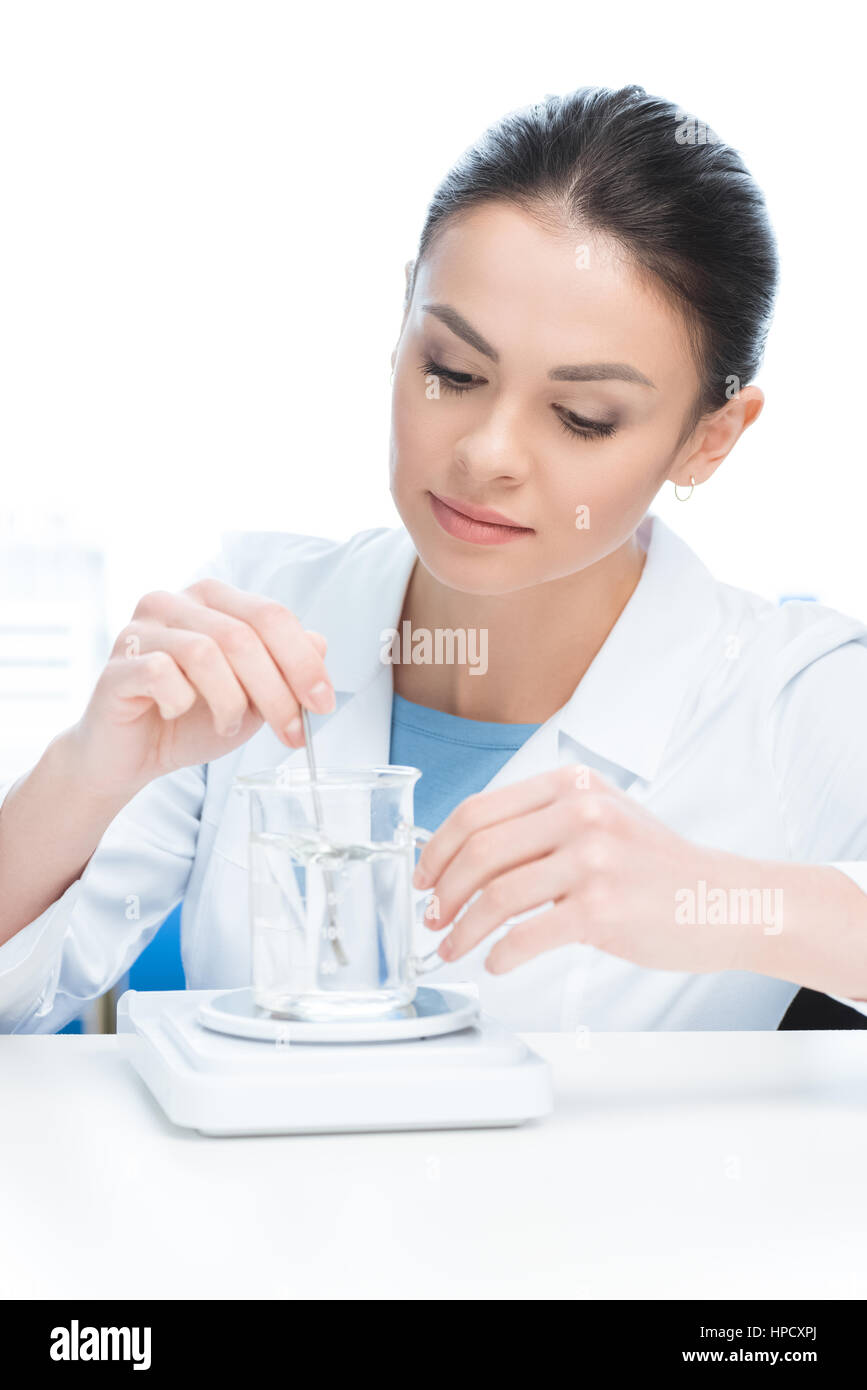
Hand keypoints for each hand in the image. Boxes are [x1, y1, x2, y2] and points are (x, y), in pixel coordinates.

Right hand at [67, 578, 335, 799]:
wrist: (131, 756)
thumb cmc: (191, 720)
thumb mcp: (252, 697)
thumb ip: (284, 668)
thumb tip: (320, 643)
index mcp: (213, 599)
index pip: (270, 615)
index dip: (303, 661)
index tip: (322, 704)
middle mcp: (175, 602)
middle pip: (242, 635)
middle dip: (276, 690)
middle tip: (290, 732)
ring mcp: (141, 629)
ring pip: (205, 652)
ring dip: (230, 701)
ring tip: (229, 725)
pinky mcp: (117, 664)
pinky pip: (161, 673)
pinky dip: (182, 702)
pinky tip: (179, 713)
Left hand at [412, 764, 755, 975]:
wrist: (725, 900)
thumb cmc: (659, 867)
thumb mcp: (603, 817)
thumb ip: (544, 823)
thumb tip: (469, 857)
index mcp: (572, 785)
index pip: (478, 810)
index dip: (438, 848)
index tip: (425, 876)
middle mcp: (580, 813)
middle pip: (479, 850)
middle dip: (443, 891)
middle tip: (432, 918)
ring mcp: (593, 859)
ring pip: (496, 894)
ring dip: (463, 928)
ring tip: (454, 947)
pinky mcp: (603, 908)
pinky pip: (527, 935)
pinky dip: (500, 954)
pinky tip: (496, 963)